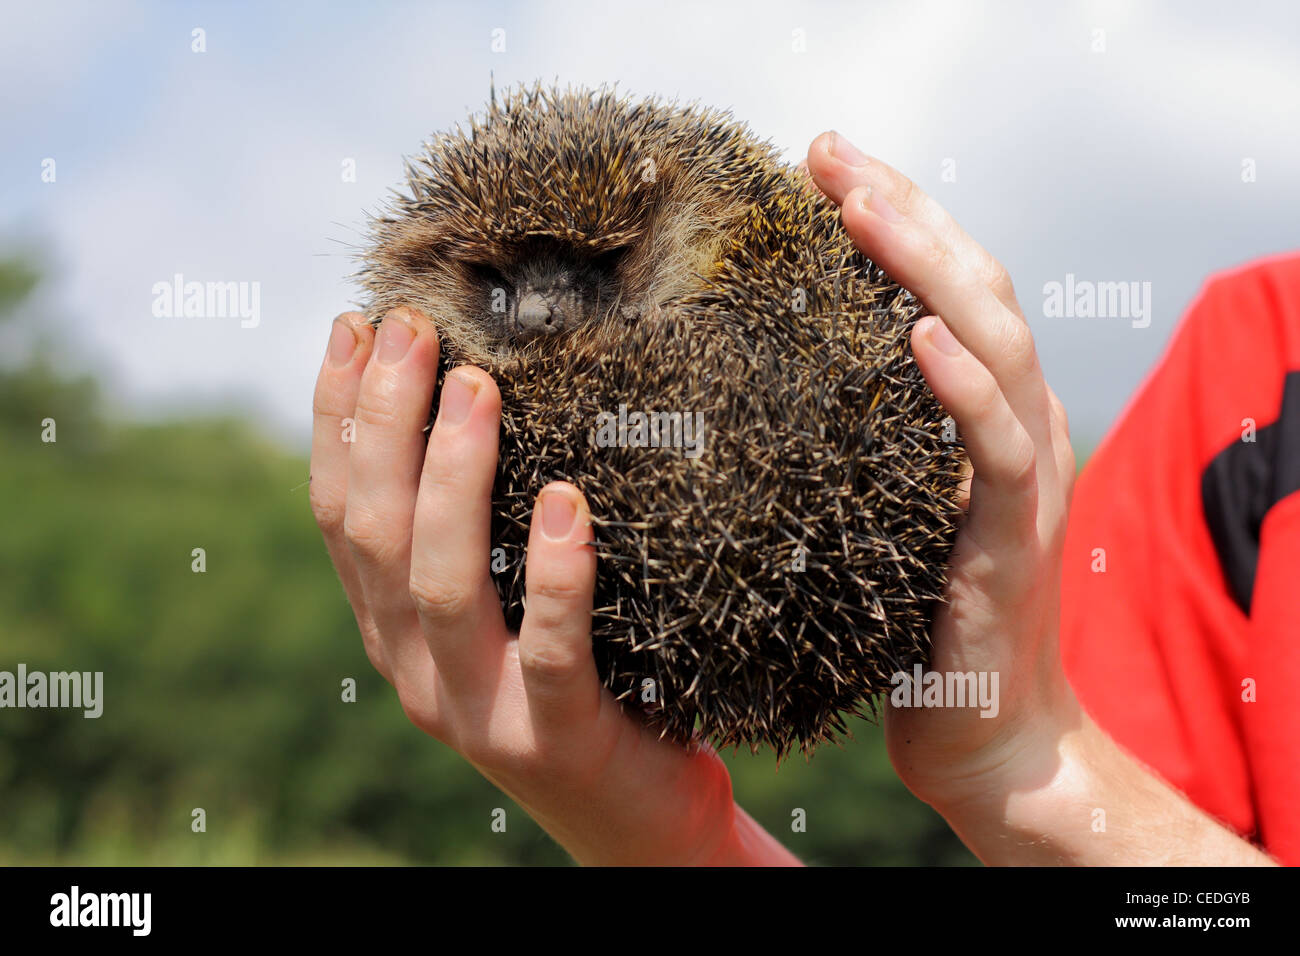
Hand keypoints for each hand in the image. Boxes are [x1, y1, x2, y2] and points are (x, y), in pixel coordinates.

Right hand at [308, 307, 797, 865]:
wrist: (633, 817)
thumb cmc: (581, 683)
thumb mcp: (504, 609)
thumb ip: (479, 534)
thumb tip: (481, 396)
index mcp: (392, 629)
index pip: (340, 512)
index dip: (336, 418)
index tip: (354, 326)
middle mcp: (412, 668)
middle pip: (376, 534)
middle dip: (385, 423)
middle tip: (414, 328)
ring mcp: (477, 710)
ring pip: (442, 585)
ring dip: (455, 478)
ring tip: (480, 387)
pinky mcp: (553, 737)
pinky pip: (552, 650)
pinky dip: (555, 575)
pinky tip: (568, 503)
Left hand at [805, 131, 1273, 864]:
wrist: (982, 740)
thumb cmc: (914, 630)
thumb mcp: (878, 514)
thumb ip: (853, 447)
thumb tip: (746, 394)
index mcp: (980, 417)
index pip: (944, 289)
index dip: (894, 219)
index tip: (821, 167)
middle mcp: (1016, 427)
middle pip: (972, 287)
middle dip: (903, 210)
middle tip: (829, 153)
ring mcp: (1023, 478)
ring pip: (994, 340)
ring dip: (928, 263)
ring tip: (861, 202)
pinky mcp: (1013, 538)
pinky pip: (997, 445)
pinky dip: (964, 384)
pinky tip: (919, 332)